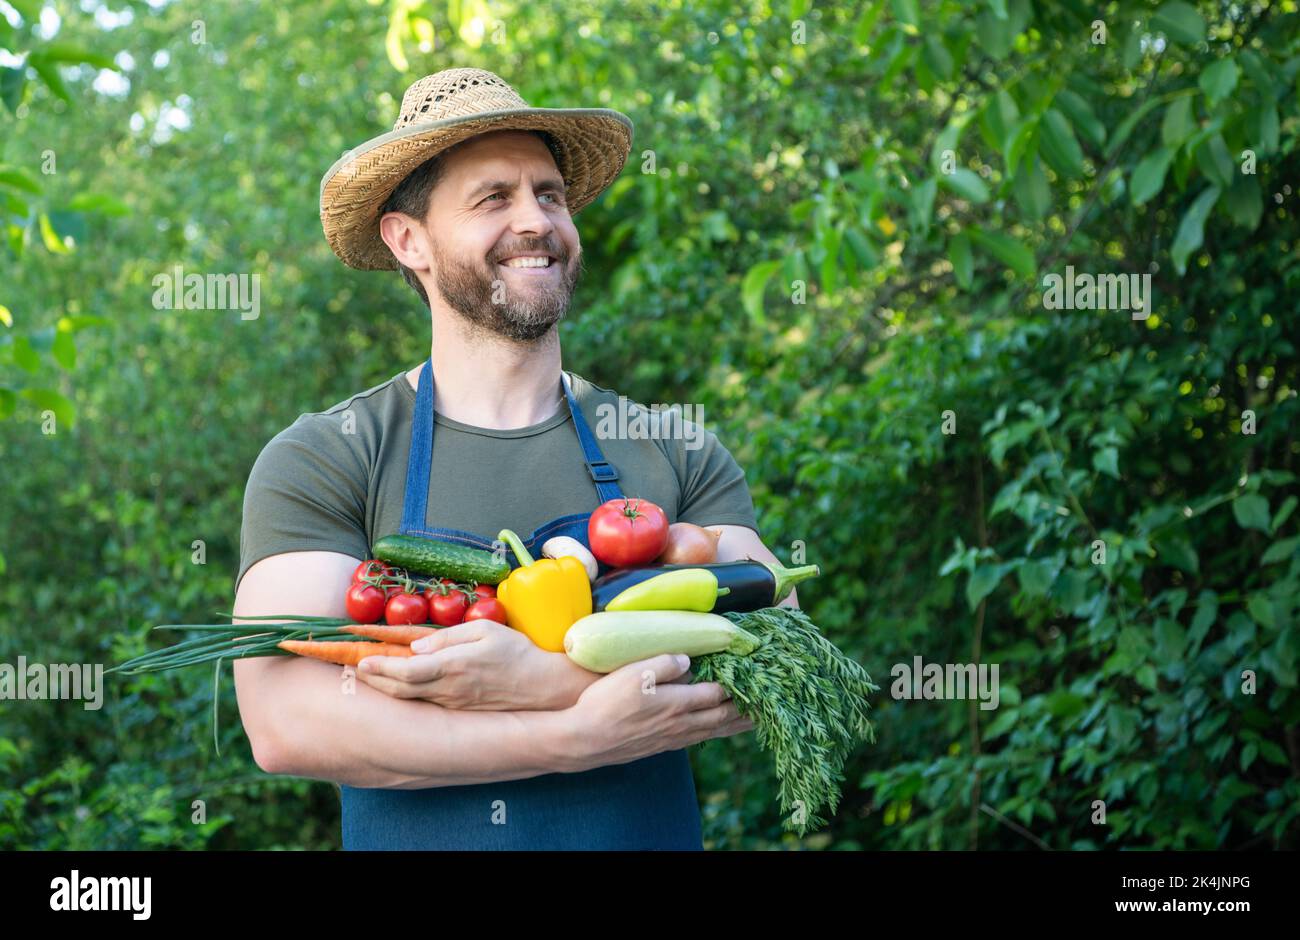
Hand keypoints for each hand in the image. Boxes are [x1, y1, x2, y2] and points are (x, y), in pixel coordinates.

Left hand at [355, 619, 576, 710]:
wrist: (542, 688)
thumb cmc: (517, 652)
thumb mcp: (485, 631)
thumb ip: (448, 636)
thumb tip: (416, 645)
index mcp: (453, 666)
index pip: (406, 669)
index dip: (380, 667)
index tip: (360, 660)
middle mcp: (448, 688)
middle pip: (400, 688)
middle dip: (374, 678)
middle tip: (354, 667)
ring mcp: (452, 703)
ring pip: (409, 698)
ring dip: (385, 687)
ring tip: (368, 675)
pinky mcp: (458, 710)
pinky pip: (424, 702)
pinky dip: (404, 694)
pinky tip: (397, 686)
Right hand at [559, 654, 754, 772]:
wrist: (583, 741)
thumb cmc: (606, 703)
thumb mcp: (634, 673)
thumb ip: (664, 663)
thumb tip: (688, 658)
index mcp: (678, 704)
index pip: (720, 693)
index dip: (741, 684)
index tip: (759, 674)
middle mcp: (681, 724)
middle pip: (724, 716)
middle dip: (748, 708)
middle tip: (772, 703)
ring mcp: (672, 738)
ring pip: (714, 731)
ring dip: (737, 725)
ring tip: (756, 721)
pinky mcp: (661, 745)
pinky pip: (698, 738)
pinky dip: (716, 733)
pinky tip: (715, 730)